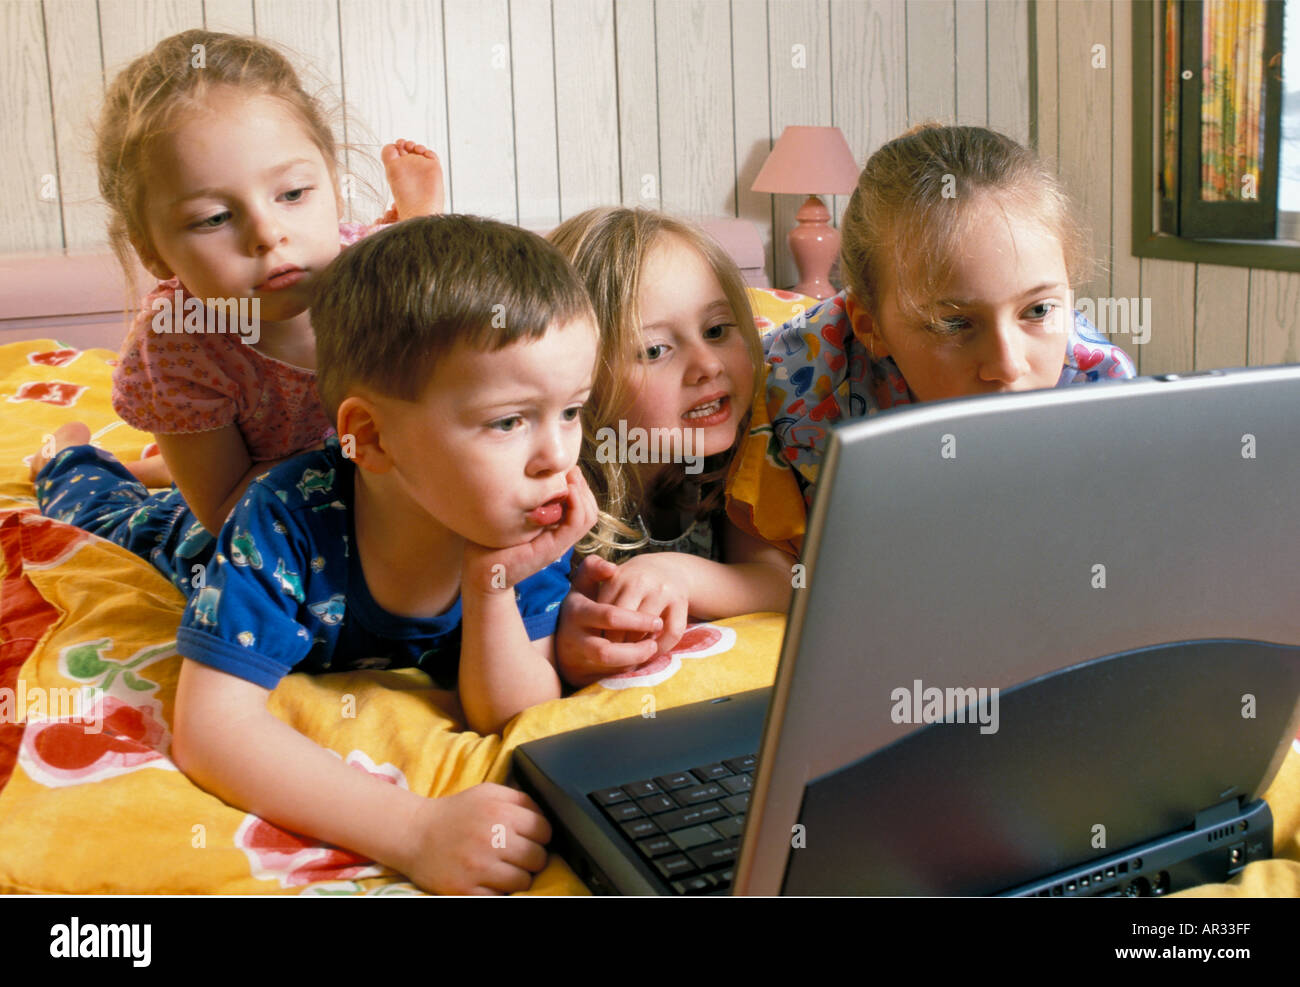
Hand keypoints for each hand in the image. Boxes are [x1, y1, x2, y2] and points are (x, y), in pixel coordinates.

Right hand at [398, 783, 551, 894]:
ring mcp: (478, 866)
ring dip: (518, 877)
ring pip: (523, 881)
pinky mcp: (466, 889)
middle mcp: (491, 837)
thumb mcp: (488, 793)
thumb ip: (519, 798)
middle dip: (532, 858)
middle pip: (537, 857)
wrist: (414, 834)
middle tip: (518, 855)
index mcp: (499, 811)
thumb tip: (546, 815)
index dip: (541, 835)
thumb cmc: (456, 813)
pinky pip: (501, 896)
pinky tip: (489, 879)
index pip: (544, 830)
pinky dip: (499, 890)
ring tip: (504, 868)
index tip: (531, 838)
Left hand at [462, 467, 596, 593]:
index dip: (578, 485)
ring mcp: (558, 544)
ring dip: (583, 493)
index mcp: (553, 529)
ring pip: (588, 516)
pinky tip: (566, 490)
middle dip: (584, 486)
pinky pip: (576, 524)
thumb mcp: (508, 514)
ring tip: (570, 478)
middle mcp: (560, 537)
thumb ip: (523, 499)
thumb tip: (527, 473)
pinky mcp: (553, 549)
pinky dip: (576, 505)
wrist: (480, 572)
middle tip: (571, 469)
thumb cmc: (488, 542)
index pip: (581, 506)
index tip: (566, 469)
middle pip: (589, 509)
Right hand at [555, 555, 666, 685]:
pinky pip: (609, 676)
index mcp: (576, 612)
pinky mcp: (582, 676)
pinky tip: (638, 659)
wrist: (561, 639)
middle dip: (635, 650)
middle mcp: (574, 639)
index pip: (610, 617)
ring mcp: (577, 660)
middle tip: (654, 642)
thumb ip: (593, 569)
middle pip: (607, 652)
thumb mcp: (581, 586)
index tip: (657, 620)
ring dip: (633, 661)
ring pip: (609, 668)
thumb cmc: (582, 606)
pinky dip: (627, 669)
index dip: (636, 621)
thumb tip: (611, 567)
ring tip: (650, 650)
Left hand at [595, 553, 689, 651]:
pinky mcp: (680, 601)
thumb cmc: (630, 583)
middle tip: (613, 657)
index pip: (605, 616)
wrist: (666, 568)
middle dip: (618, 644)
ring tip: (631, 655)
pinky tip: (653, 651)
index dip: (600, 636)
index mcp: (617, 578)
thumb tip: (595, 637)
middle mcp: (640, 581)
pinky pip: (671, 632)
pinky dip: (663, 647)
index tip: (598, 647)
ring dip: (639, 647)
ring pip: (647, 629)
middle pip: (624, 624)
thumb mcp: (609, 582)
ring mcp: (662, 590)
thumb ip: (595, 600)